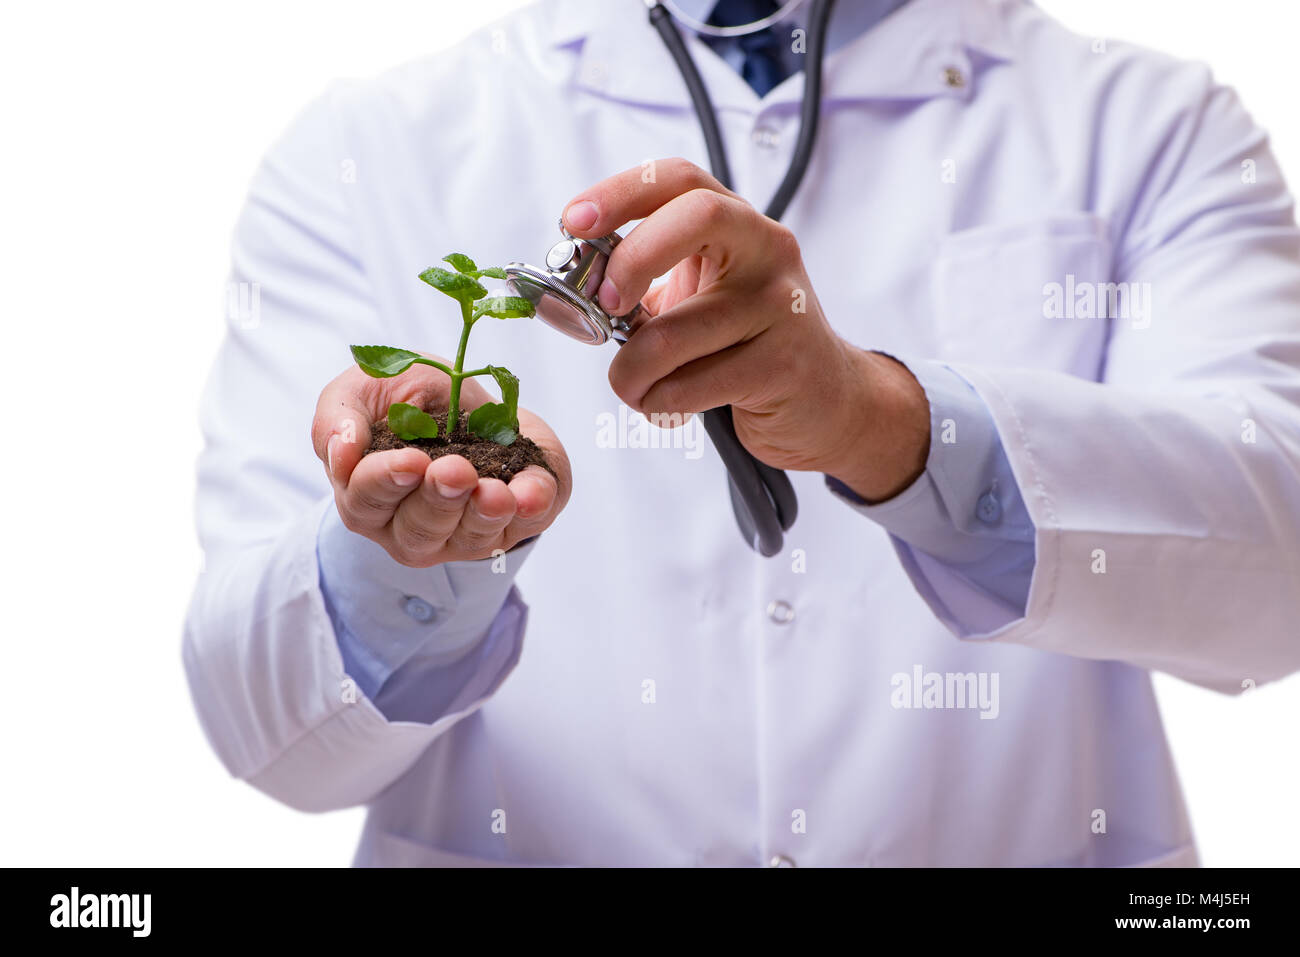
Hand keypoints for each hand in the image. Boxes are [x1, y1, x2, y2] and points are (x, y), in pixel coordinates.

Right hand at [311, 357, 570, 566]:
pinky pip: (523, 525)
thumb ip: (338, 414)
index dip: (386, 482)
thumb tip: (341, 447)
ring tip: (495, 491)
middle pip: (419, 529)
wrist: (471, 398)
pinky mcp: (511, 526)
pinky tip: (530, 494)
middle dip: (439, 499)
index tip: (410, 460)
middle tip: (455, 471)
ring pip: (470, 537)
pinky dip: (531, 507)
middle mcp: (410, 527)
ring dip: (483, 513)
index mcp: (367, 497)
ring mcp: (462, 535)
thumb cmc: (408, 399)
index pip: (367, 501)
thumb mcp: (366, 388)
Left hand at [563, 158, 928, 502]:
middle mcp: (766, 250)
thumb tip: (571, 286)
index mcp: (737, 224)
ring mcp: (780, 306)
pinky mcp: (784, 364)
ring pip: (674, 334)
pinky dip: (660, 403)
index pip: (678, 179)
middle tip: (606, 304)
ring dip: (631, 372)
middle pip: (697, 217)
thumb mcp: (695, 298)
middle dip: (633, 258)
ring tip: (633, 386)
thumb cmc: (743, 345)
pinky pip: (693, 385)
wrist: (826, 402)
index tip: (573, 222)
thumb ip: (643, 285)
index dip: (620, 192)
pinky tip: (667, 406)